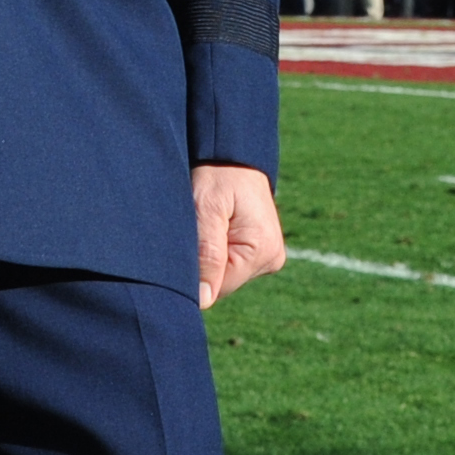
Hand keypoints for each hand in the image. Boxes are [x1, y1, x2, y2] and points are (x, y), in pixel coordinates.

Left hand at [194, 162, 284, 308]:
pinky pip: (230, 263)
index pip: (217, 288)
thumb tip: (204, 300)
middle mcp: (271, 258)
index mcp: (263, 251)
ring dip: (208, 256)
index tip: (183, 245)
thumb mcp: (206, 209)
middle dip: (202, 263)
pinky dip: (216, 250)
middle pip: (221, 283)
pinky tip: (212, 229)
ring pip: (224, 274)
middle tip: (193, 230)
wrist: (233, 154)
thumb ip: (207, 255)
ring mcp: (268, 256)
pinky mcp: (260, 251)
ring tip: (204, 225)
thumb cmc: (218, 174)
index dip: (194, 272)